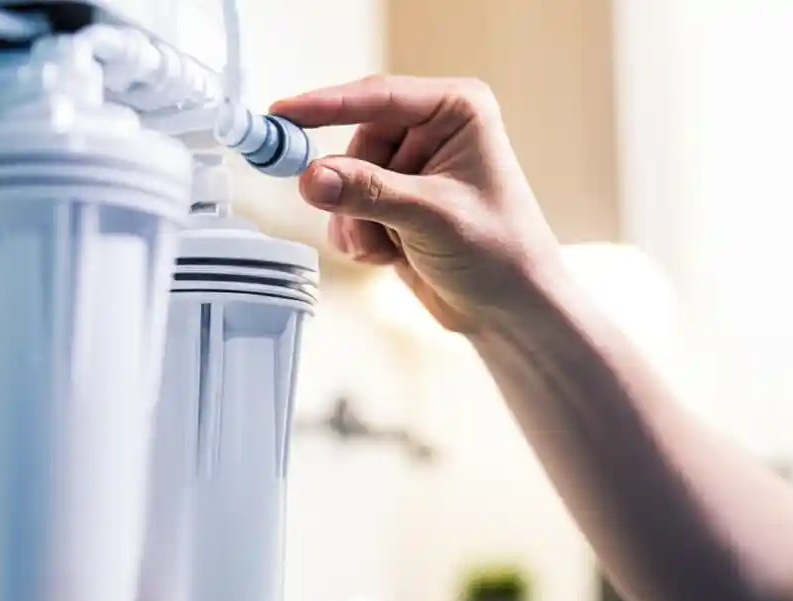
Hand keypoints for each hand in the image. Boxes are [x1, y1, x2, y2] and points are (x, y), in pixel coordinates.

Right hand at [272, 75, 563, 332]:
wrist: (510, 311)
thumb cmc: (500, 253)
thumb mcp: (431, 217)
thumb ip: (368, 193)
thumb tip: (311, 177)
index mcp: (457, 110)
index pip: (378, 98)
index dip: (325, 105)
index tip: (282, 115)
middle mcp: (433, 131)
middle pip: (357, 144)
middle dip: (354, 192)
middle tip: (362, 227)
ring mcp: (412, 168)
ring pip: (345, 180)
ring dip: (356, 221)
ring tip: (388, 247)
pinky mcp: (395, 201)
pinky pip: (347, 207)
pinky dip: (357, 235)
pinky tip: (388, 254)